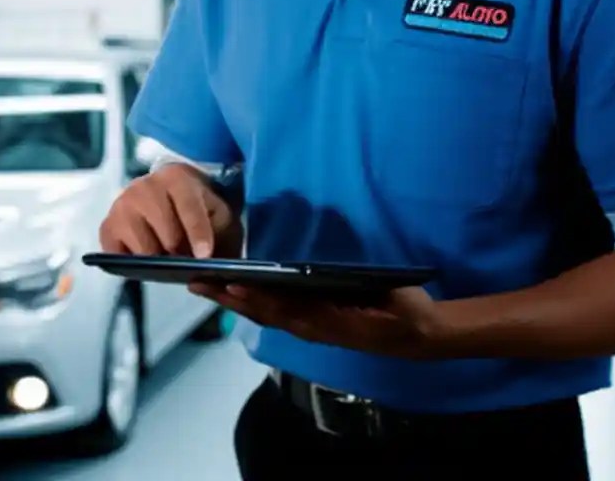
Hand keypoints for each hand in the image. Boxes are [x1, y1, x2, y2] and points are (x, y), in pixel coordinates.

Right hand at [99, 163, 241, 258]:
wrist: (171, 198)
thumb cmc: (200, 209)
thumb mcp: (221, 217)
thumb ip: (222, 238)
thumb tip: (207, 271)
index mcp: (176, 178)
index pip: (188, 208)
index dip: (198, 234)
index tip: (204, 256)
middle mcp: (143, 186)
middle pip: (167, 235)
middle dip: (182, 253)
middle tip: (189, 259)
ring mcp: (121, 205)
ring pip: (144, 249)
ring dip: (159, 260)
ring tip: (168, 257)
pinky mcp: (107, 225)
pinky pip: (119, 256)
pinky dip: (134, 264)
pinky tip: (147, 259)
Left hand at [190, 282, 452, 359]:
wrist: (417, 336)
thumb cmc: (402, 310)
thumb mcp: (385, 299)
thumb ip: (354, 292)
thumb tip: (322, 277)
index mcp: (327, 321)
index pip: (284, 309)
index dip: (257, 297)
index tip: (231, 284)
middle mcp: (311, 328)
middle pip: (263, 312)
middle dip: (228, 299)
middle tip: (197, 283)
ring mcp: (309, 329)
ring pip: (263, 315)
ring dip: (232, 302)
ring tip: (202, 287)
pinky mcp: (310, 326)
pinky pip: (274, 316)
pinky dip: (250, 305)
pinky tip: (232, 294)